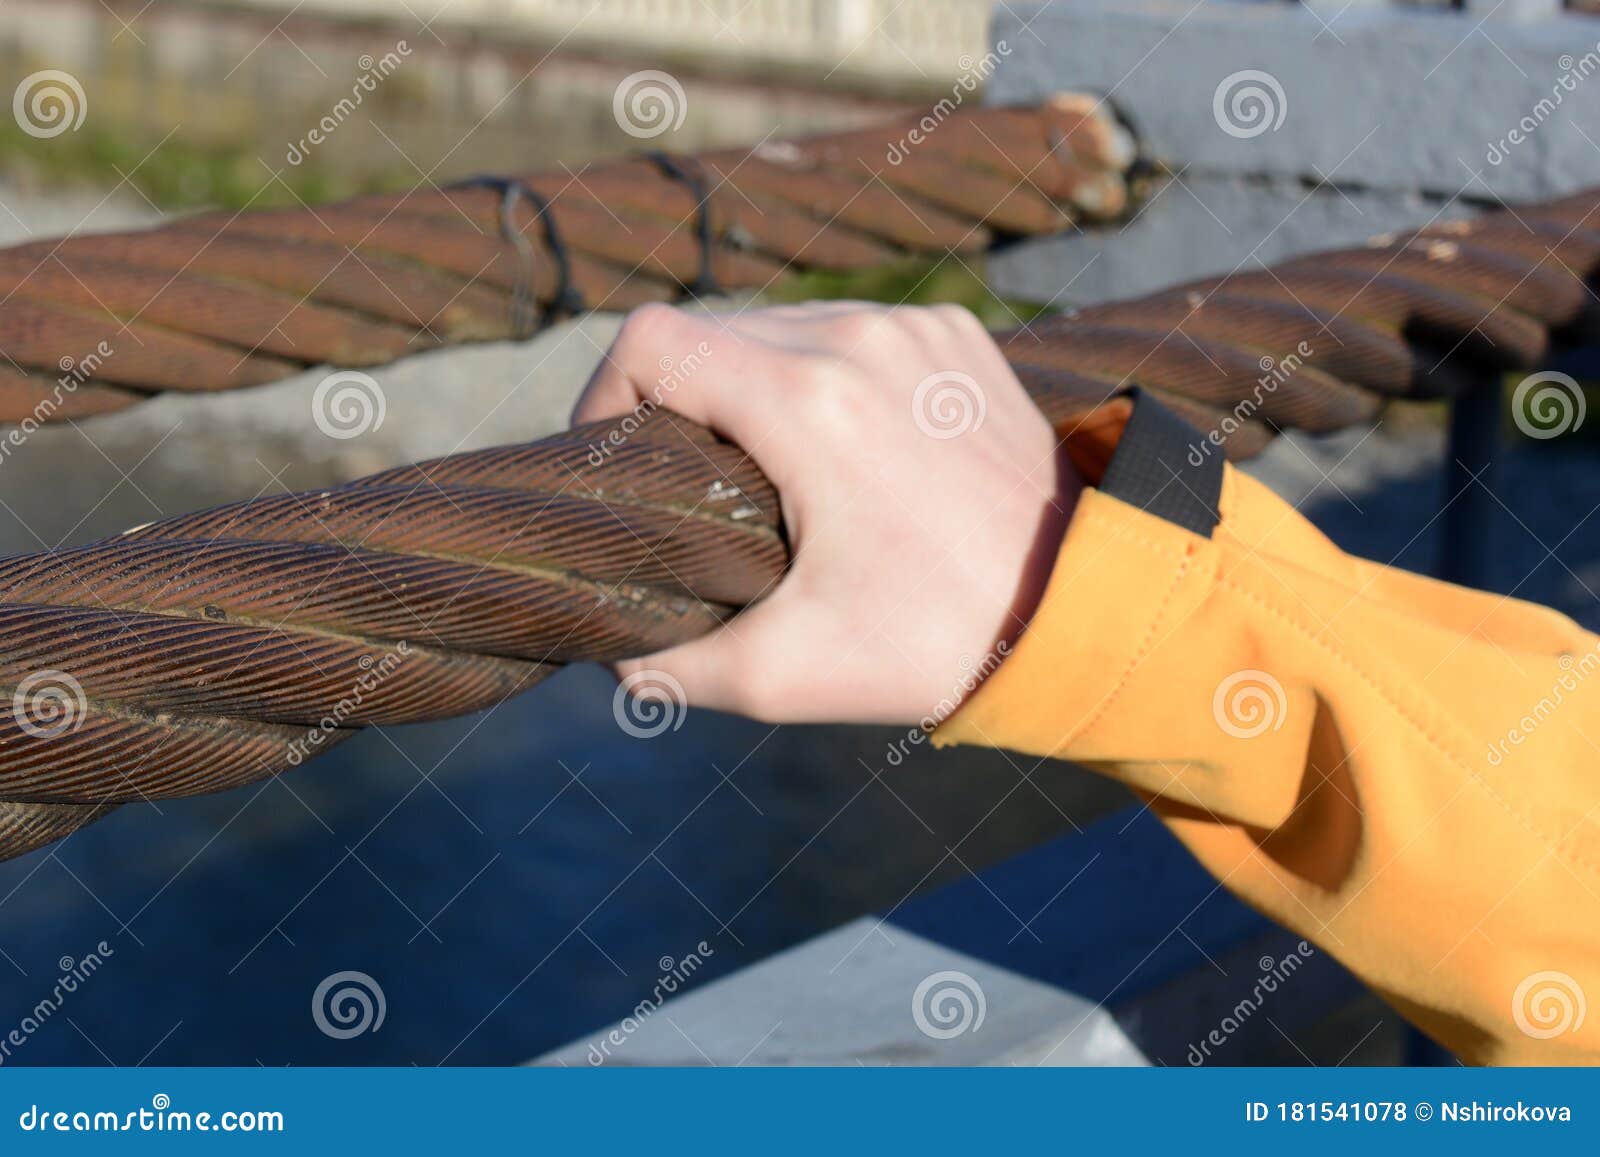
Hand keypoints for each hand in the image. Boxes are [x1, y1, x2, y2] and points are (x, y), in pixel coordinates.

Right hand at [572, 301, 1081, 724]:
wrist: (1086, 611)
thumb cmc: (939, 643)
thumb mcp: (787, 675)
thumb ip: (672, 668)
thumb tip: (615, 658)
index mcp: (808, 404)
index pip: (650, 343)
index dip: (603, 395)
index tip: (615, 461)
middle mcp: (858, 339)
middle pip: (710, 334)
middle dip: (678, 405)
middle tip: (689, 489)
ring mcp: (915, 328)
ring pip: (779, 326)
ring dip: (751, 387)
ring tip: (769, 473)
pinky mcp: (956, 334)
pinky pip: (852, 330)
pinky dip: (825, 376)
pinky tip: (847, 448)